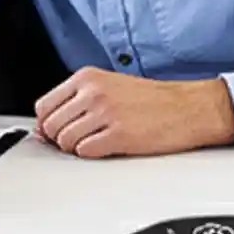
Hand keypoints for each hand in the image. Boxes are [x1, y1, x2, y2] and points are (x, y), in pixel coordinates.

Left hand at [34, 67, 233, 158]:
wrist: (190, 108)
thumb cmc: (153, 100)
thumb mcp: (109, 86)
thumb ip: (77, 100)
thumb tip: (47, 125)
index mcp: (86, 78)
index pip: (44, 105)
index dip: (46, 124)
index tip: (53, 132)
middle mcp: (92, 92)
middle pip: (51, 126)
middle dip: (60, 139)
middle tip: (77, 141)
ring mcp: (105, 113)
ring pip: (66, 141)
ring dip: (76, 149)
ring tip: (96, 143)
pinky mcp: (119, 135)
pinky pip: (85, 152)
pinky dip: (92, 155)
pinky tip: (107, 147)